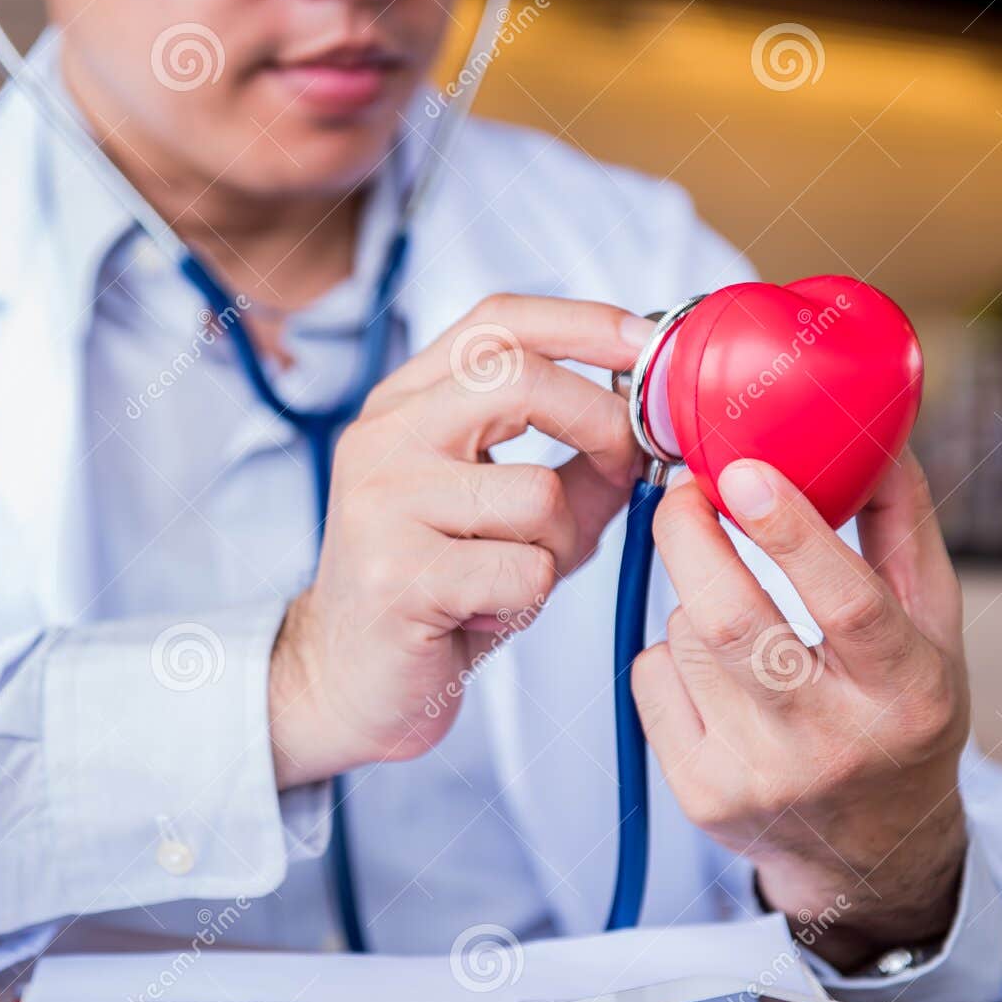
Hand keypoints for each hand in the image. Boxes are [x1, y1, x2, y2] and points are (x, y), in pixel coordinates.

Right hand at [270, 295, 654, 787]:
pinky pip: (524, 570)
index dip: (584, 321)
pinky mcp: (398, 575)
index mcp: (406, 404)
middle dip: (601, 421)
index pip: (496, 322)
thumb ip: (580, 466)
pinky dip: (529, 600)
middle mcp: (383, 437)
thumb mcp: (511, 515)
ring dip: (560, 546)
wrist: (346, 680)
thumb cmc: (436, 591)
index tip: (648, 343)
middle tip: (630, 464)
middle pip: (517, 378)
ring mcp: (382, 502)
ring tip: (517, 577)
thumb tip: (656, 430)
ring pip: (537, 492)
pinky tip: (485, 614)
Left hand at [634, 449, 969, 970]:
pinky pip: (650, 678)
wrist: (870, 851)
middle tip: (688, 493)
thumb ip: (899, 525)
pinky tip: (712, 675)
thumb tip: (868, 429)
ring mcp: (758, 775)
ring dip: (695, 602)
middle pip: (730, 621)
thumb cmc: (898, 710)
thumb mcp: (928, 625)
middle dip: (690, 536)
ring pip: (683, 638)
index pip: (848, 605)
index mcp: (907, 691)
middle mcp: (833, 742)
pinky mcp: (700, 794)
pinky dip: (669, 653)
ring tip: (737, 618)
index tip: (743, 471)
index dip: (793, 534)